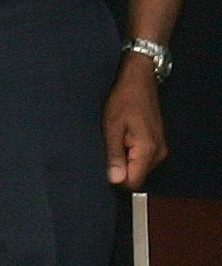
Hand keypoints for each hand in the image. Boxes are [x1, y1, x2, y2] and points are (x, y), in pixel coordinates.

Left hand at [106, 57, 166, 188]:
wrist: (139, 82)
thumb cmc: (123, 101)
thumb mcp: (112, 128)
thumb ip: (114, 155)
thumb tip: (115, 180)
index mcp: (148, 150)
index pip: (133, 182)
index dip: (117, 180)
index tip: (104, 167)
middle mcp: (159, 153)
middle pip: (137, 177)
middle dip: (120, 170)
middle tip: (109, 149)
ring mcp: (161, 149)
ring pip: (139, 169)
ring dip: (125, 161)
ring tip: (116, 142)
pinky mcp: (158, 144)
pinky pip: (143, 160)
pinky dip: (131, 155)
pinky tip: (123, 140)